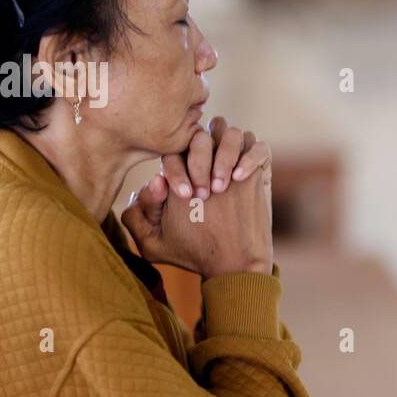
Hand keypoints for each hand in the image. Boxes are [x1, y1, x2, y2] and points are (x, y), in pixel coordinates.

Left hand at [123, 145, 273, 279]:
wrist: (231, 263)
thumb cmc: (191, 252)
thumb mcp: (153, 242)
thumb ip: (137, 217)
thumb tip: (154, 182)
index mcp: (181, 169)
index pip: (175, 151)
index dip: (177, 169)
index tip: (184, 196)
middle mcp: (208, 160)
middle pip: (202, 135)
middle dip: (200, 161)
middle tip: (203, 193)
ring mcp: (235, 162)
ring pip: (232, 133)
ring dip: (225, 156)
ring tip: (222, 186)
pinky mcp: (259, 168)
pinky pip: (259, 147)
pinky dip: (250, 158)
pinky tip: (241, 179)